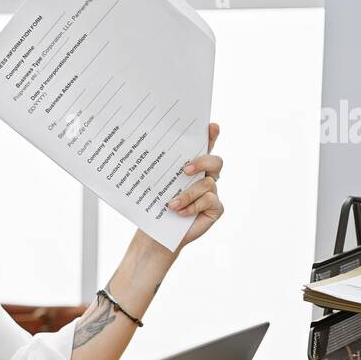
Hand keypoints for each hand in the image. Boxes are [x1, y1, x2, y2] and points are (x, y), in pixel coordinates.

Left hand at [168, 122, 224, 248]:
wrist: (157, 233)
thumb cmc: (156, 207)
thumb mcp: (156, 186)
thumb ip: (161, 170)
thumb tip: (145, 148)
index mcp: (193, 168)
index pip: (205, 148)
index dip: (211, 136)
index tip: (212, 126)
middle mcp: (206, 177)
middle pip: (216, 161)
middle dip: (202, 162)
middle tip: (184, 169)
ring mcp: (212, 193)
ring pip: (207, 183)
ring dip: (187, 193)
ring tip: (172, 204)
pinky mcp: (215, 208)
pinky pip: (209, 200)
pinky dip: (193, 206)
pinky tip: (180, 212)